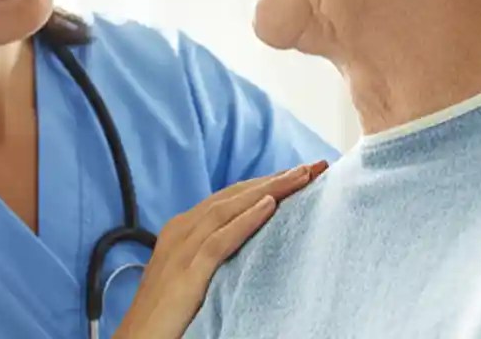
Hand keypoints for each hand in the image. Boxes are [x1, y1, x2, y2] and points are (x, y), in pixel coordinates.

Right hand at [113, 161, 328, 338]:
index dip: (266, 183)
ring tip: (301, 177)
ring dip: (268, 190)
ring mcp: (181, 249)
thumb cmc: (166, 314)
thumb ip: (213, 255)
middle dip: (275, 179)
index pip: (230, 197)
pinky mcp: (186, 271)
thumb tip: (249, 245)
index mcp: (182, 229)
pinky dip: (246, 220)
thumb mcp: (192, 275)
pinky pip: (220, 240)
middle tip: (314, 166)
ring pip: (229, 209)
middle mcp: (181, 230)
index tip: (301, 174)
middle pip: (234, 195)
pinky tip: (270, 206)